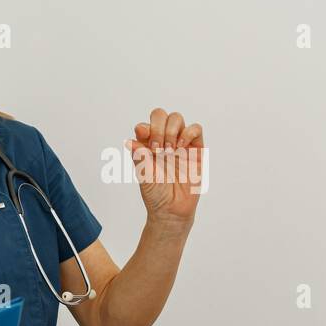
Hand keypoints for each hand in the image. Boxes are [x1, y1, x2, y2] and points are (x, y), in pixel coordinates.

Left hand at [124, 108, 204, 225]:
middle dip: (158, 128)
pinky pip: (196, 129)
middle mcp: (163, 140)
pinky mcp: (196, 150)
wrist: (171, 210)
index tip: (144, 138)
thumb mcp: (143, 175)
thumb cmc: (155, 193)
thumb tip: (129, 141)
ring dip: (172, 130)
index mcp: (147, 145)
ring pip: (177, 119)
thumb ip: (139, 156)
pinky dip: (189, 132)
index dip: (145, 128)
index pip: (146, 125)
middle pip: (161, 116)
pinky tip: (181, 147)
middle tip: (158, 148)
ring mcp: (180, 144)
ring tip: (169, 151)